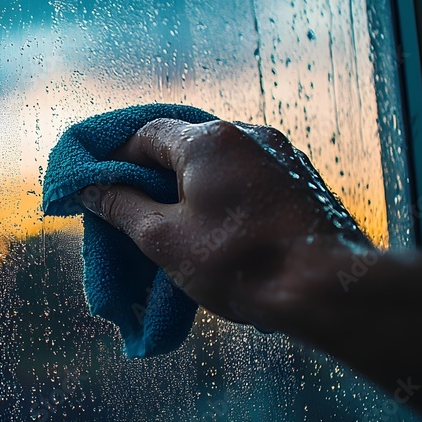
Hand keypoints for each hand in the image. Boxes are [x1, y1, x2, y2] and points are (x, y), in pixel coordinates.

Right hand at [79, 118, 373, 329]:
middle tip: (136, 211)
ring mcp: (282, 154)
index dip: (117, 159)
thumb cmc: (239, 262)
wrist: (330, 289)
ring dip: (192, 186)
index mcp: (209, 140)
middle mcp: (248, 133)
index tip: (103, 188)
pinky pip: (249, 176)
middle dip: (154, 174)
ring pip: (220, 161)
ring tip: (179, 226)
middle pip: (184, 144)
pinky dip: (225, 194)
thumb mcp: (163, 239)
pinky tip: (221, 229)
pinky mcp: (303, 180)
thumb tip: (92, 190)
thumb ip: (121, 208)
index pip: (145, 133)